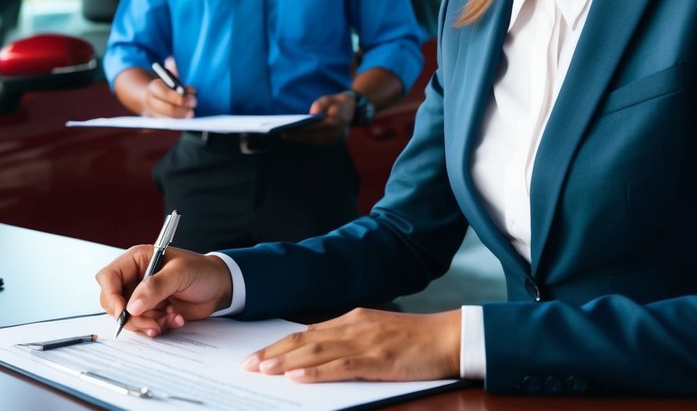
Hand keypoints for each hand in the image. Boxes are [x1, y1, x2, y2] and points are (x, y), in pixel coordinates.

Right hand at [95, 246, 232, 336]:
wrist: (220, 287)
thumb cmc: (202, 271)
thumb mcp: (180, 273)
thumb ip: (156, 287)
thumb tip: (131, 306)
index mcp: (137, 260)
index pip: (109, 277)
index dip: (111, 296)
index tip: (124, 312)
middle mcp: (135, 278)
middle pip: (113, 302)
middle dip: (131, 317)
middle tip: (153, 322)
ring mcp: (142, 296)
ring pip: (127, 317)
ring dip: (147, 323)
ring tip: (170, 318)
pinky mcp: (151, 312)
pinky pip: (142, 325)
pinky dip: (157, 326)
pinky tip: (174, 319)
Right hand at [142, 58, 195, 117]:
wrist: (149, 99)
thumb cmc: (164, 87)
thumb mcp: (167, 77)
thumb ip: (172, 71)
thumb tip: (171, 60)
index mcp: (153, 88)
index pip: (164, 92)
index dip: (179, 95)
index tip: (193, 94)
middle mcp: (151, 102)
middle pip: (167, 108)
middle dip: (182, 107)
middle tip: (194, 105)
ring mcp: (153, 114)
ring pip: (167, 119)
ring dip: (181, 116)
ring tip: (191, 113)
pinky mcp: (157, 123)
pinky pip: (168, 125)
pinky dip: (178, 122)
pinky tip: (186, 119)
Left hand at [242, 308, 460, 381]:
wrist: (450, 337)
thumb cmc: (416, 340)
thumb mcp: (377, 334)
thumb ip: (350, 341)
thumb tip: (320, 354)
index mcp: (353, 320)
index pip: (307, 332)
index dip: (279, 344)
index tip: (257, 355)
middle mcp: (354, 327)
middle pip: (304, 340)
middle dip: (273, 353)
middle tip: (247, 366)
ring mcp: (366, 343)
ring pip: (316, 352)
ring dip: (286, 362)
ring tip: (262, 371)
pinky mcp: (378, 361)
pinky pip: (341, 367)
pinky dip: (317, 372)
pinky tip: (298, 377)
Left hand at [280, 91, 353, 143]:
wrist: (351, 109)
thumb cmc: (337, 102)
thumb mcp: (330, 98)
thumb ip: (321, 104)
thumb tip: (311, 116)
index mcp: (338, 122)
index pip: (317, 127)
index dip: (304, 128)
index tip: (290, 127)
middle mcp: (337, 133)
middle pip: (314, 136)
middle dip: (298, 135)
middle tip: (283, 133)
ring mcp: (335, 138)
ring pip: (314, 140)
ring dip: (299, 138)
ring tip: (285, 135)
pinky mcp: (331, 140)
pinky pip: (316, 140)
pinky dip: (304, 139)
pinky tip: (293, 136)